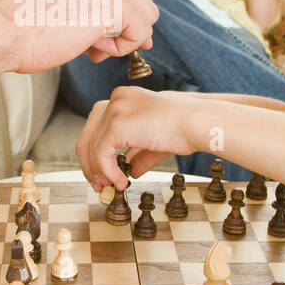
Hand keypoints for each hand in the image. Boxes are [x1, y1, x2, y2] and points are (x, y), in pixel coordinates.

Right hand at [0, 0, 159, 73]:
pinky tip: (90, 47)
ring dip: (121, 38)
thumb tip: (143, 33)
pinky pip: (141, 32)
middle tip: (87, 42)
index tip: (87, 32)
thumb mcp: (64, 4)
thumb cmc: (24, 27)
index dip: (115, 18)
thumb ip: (98, 8)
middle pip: (141, 0)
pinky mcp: (116, 1)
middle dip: (121, 28)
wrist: (2, 32)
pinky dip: (121, 49)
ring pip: (146, 16)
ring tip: (87, 45)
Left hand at [76, 87, 209, 190]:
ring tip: (112, 186)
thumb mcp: (154, 142)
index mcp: (124, 98)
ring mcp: (114, 110)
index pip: (97, 126)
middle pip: (87, 135)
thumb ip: (138, 154)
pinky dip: (107, 172)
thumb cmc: (184, 129)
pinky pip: (101, 154)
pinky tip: (121, 182)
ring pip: (90, 146)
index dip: (95, 152)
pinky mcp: (116, 124)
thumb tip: (130, 171)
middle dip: (90, 163)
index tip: (101, 173)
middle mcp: (116, 99)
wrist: (197, 123)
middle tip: (99, 184)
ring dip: (98, 171)